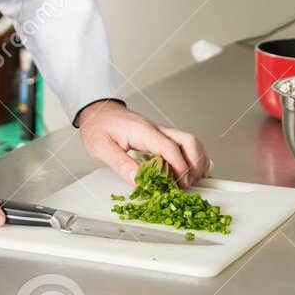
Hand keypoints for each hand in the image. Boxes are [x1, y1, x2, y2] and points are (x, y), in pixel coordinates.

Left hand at [76, 100, 210, 188]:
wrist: (97, 110)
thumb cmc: (98, 126)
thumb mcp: (101, 147)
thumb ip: (121, 164)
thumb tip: (139, 181)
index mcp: (142, 131)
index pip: (169, 147)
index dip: (179, 167)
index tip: (179, 184)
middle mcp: (156, 129)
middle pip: (188, 141)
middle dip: (194, 164)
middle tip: (186, 185)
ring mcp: (160, 131)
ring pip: (190, 141)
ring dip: (197, 160)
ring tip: (191, 180)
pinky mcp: (160, 135)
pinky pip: (184, 143)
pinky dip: (193, 156)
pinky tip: (191, 170)